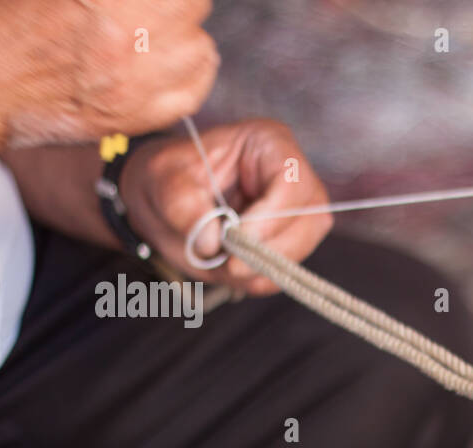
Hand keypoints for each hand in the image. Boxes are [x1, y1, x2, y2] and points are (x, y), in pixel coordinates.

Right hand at [1, 0, 217, 147]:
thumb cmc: (7, 22)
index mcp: (112, 1)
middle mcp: (133, 36)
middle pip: (192, 5)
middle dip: (172, 3)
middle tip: (145, 7)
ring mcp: (142, 81)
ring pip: (200, 46)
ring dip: (183, 34)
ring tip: (153, 32)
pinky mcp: (142, 115)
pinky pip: (194, 89)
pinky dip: (188, 73)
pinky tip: (165, 62)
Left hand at [120, 120, 333, 294]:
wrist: (166, 202)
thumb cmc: (168, 178)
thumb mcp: (163, 181)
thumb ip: (182, 206)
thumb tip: (211, 242)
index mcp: (268, 144)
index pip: (291, 180)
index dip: (270, 216)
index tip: (234, 239)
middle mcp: (294, 176)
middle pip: (309, 219)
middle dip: (267, 249)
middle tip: (227, 262)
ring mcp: (299, 211)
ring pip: (302, 247)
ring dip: (262, 266)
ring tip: (223, 262)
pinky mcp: (292, 241)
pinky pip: (287, 270)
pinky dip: (257, 277)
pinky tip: (231, 267)